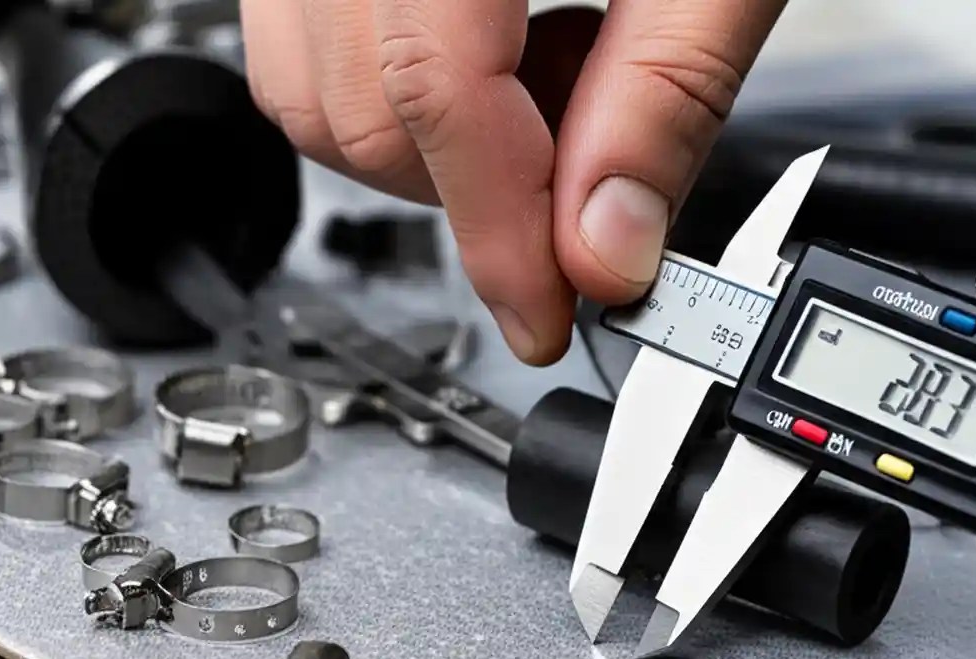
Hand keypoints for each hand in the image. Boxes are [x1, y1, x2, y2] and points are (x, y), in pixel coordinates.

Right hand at [239, 0, 788, 364]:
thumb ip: (665, 100)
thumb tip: (609, 248)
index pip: (429, 96)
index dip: (496, 235)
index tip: (547, 312)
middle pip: (350, 112)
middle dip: (478, 189)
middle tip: (591, 163)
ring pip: (309, 85)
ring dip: (439, 141)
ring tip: (561, 71)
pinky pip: (313, 31)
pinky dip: (411, 82)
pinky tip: (511, 35)